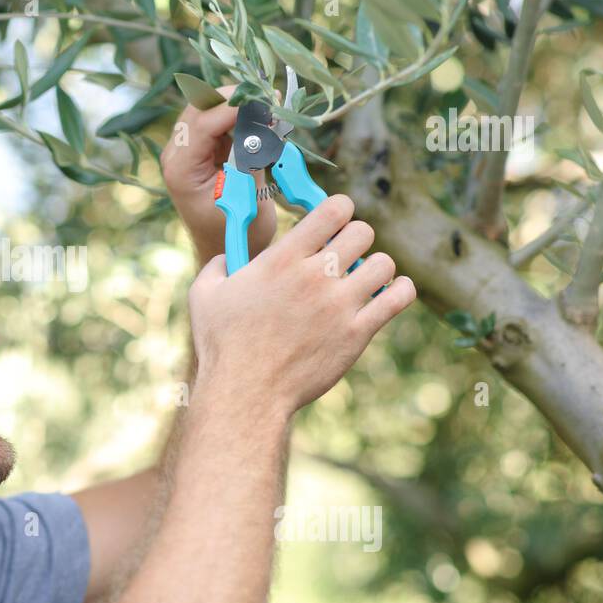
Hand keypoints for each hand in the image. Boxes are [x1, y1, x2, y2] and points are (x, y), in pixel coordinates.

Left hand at [160, 85, 277, 264]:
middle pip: (201, 106)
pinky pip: (218, 117)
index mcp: (181, 169)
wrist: (223, 245)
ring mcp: (186, 147)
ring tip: (272, 108)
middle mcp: (177, 153)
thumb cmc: (234, 231)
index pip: (204, 122)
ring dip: (240, 103)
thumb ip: (253, 157)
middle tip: (272, 100)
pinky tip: (264, 117)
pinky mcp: (200, 145)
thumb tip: (266, 119)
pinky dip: (240, 112)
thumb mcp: (248, 197)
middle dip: (238, 98)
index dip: (237, 107)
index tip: (269, 101)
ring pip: (209, 106)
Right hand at [186, 194, 415, 422]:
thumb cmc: (222, 345)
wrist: (246, 392)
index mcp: (282, 259)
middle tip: (344, 256)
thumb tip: (230, 256)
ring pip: (384, 263)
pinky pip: (398, 298)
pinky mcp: (356, 333)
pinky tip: (388, 294)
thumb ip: (218, 264)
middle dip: (355, 239)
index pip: (334, 209)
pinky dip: (399, 291)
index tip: (332, 223)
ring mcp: (339, 305)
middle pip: (363, 231)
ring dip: (375, 268)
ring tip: (361, 281)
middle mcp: (315, 276)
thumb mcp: (204, 294)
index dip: (339, 210)